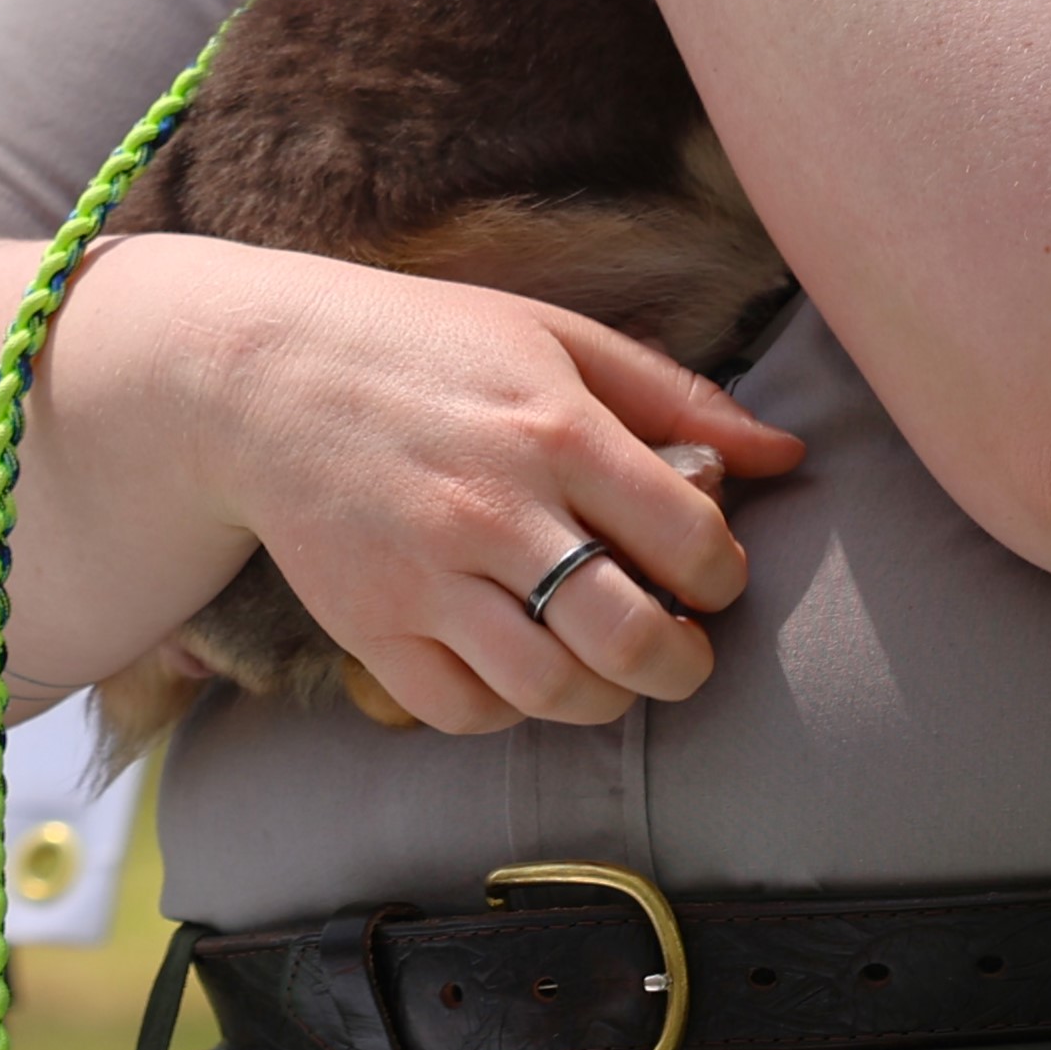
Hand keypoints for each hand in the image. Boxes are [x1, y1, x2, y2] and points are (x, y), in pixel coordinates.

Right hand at [183, 243, 804, 733]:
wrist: (263, 374)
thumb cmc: (427, 345)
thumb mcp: (556, 338)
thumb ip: (677, 398)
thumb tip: (787, 455)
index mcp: (555, 430)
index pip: (689, 541)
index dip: (723, 573)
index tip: (710, 571)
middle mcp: (495, 512)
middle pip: (632, 639)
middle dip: (685, 663)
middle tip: (683, 650)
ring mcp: (427, 578)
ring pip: (553, 692)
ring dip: (606, 698)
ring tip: (611, 667)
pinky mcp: (371, 627)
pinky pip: (466, 711)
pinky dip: (511, 710)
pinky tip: (523, 666)